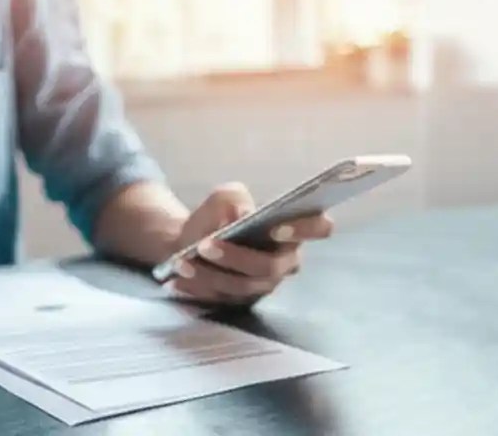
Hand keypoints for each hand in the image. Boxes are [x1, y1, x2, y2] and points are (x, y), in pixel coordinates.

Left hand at [166, 183, 333, 306]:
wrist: (191, 240)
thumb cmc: (217, 216)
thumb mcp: (224, 197)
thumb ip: (234, 198)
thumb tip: (242, 215)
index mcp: (291, 231)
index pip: (319, 227)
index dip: (303, 229)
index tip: (274, 226)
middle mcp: (284, 262)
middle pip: (270, 266)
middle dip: (236, 257)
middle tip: (205, 245)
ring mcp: (264, 285)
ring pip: (242, 286)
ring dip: (210, 275)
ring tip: (182, 262)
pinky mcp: (241, 302)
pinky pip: (222, 299)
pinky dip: (198, 289)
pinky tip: (178, 280)